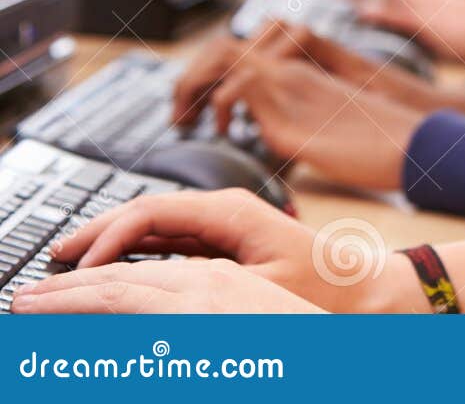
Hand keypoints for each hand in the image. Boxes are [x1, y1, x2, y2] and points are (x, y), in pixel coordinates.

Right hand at [9, 190, 423, 312]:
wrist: (372, 293)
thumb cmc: (327, 292)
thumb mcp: (259, 292)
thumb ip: (202, 285)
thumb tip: (150, 287)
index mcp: (231, 211)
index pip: (150, 213)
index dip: (105, 238)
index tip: (73, 267)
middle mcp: (226, 209)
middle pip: (145, 213)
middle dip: (96, 236)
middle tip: (52, 260)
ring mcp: (227, 224)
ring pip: (155, 227)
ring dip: (113, 244)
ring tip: (70, 264)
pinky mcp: (230, 241)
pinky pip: (172, 241)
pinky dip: (138, 253)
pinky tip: (113, 270)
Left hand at [202, 57, 427, 190]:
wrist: (414, 144)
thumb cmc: (380, 146)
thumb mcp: (323, 131)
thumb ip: (292, 123)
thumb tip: (262, 133)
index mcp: (300, 75)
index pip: (237, 56)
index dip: (206, 77)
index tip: (194, 111)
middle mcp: (291, 72)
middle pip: (220, 46)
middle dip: (189, 79)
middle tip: (181, 117)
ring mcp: (291, 85)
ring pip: (222, 56)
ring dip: (194, 86)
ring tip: (191, 122)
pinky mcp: (293, 107)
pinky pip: (240, 85)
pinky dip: (220, 106)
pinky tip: (229, 133)